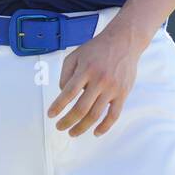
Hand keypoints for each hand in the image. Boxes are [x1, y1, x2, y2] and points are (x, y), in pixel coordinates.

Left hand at [47, 17, 148, 137]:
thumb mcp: (76, 55)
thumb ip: (65, 73)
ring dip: (82, 127)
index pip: (68, 92)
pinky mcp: (123, 93)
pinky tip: (95, 132)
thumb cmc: (97, 49)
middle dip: (67, 121)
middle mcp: (99, 80)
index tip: (51, 115)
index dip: (58, 106)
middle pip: (81, 108)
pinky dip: (105, 127)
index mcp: (86, 69)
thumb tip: (63, 94)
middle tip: (59, 127)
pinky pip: (114, 115)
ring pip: (95, 115)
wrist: (124, 41)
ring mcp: (112, 88)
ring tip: (72, 133)